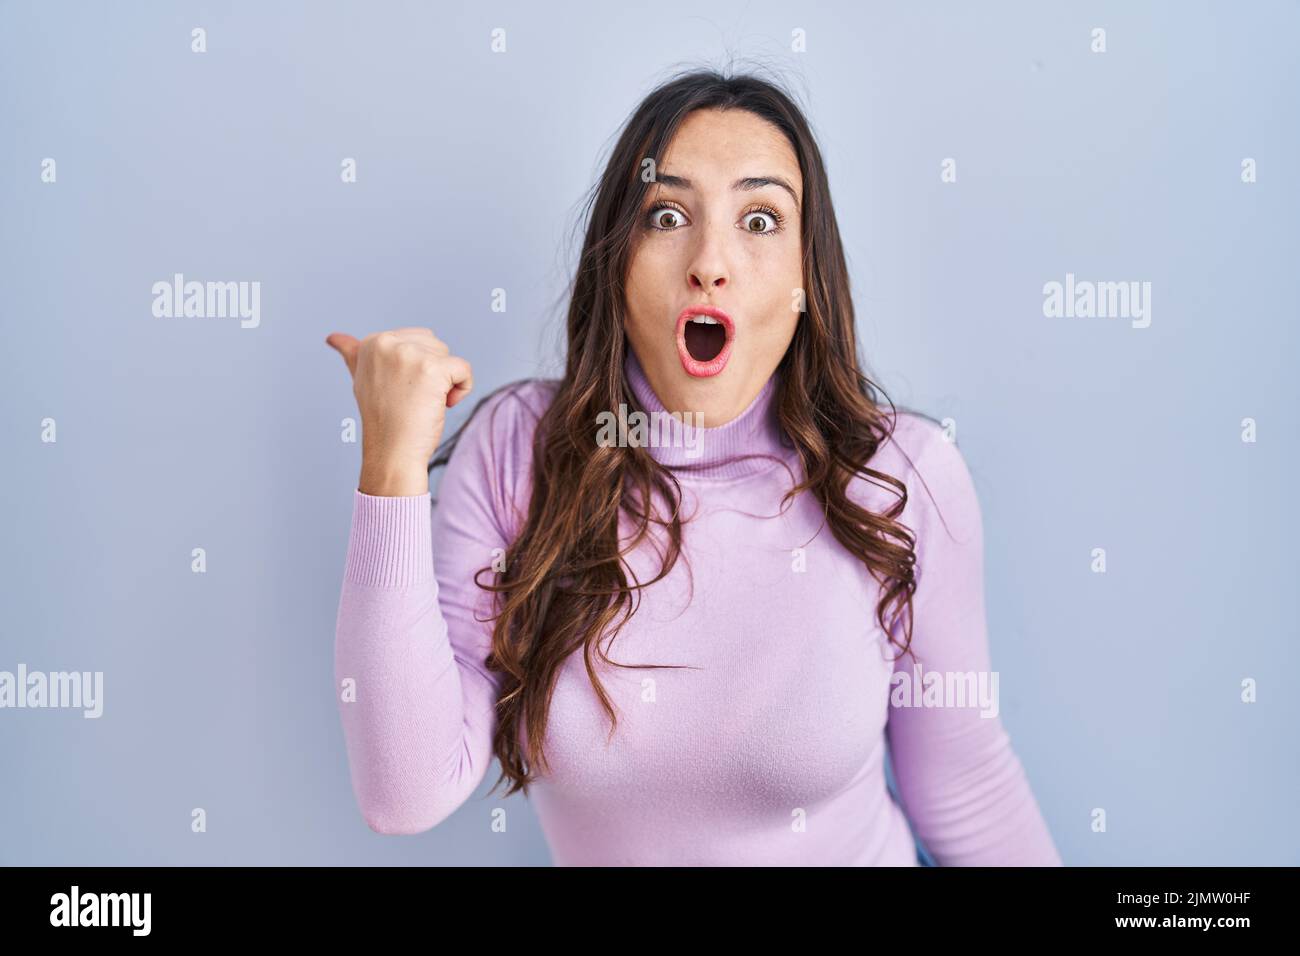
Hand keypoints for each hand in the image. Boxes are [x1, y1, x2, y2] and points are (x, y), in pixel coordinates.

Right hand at [326, 327, 473, 494]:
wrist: (392, 454)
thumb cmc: (383, 421)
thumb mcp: (362, 380)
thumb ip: (353, 354)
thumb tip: (333, 337)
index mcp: (372, 342)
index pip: (417, 340)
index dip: (417, 370)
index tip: (399, 392)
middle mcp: (387, 343)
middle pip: (435, 345)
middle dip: (432, 374)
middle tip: (411, 400)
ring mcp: (409, 355)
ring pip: (449, 357)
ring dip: (446, 383)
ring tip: (423, 403)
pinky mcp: (432, 369)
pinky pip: (464, 369)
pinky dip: (462, 389)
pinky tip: (443, 405)